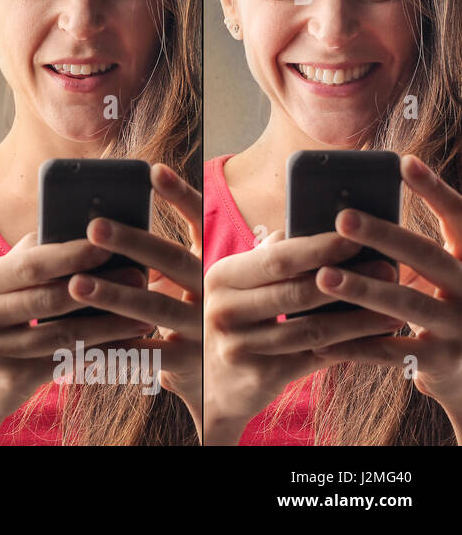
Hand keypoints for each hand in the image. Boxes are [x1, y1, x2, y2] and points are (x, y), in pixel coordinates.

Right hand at [0, 236, 148, 443]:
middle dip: (98, 288)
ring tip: (143, 316)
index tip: (109, 245)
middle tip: (139, 278)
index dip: (71, 255)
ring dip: (107, 326)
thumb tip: (79, 230)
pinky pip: (65, 363)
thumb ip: (29, 260)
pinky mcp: (10, 380)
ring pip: (61, 334)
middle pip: (47, 299)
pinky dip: (100, 354)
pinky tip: (127, 346)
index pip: (29, 264)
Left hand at [77, 164, 203, 432]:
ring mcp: (203, 331)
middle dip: (132, 242)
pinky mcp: (188, 366)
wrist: (235, 388)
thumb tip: (143, 214)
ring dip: (113, 295)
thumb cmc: (207, 323)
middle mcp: (215, 294)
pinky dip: (111, 346)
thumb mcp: (205, 286)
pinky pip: (145, 353)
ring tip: (75, 282)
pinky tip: (80, 339)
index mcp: (215, 267)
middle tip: (93, 226)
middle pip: (172, 261)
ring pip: (154, 307)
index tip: (154, 171)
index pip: (200, 224)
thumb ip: (171, 256)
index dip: (180, 197)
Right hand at [204, 230, 401, 444]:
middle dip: (349, 281)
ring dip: (358, 320)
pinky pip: (315, 359)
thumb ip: (271, 256)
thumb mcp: (240, 284)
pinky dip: (349, 348)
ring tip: (394, 310)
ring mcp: (239, 347)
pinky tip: (375, 339)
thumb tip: (315, 225)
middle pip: (297, 293)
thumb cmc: (238, 318)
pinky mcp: (259, 377)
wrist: (213, 382)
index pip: (278, 259)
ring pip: (311, 330)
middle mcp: (223, 310)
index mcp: (220, 277)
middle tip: (389, 269)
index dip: (321, 248)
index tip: (360, 237)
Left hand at [310, 156, 461, 436]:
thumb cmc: (445, 311)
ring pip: (408, 304)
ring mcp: (461, 327)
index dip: (435, 191)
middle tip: (342, 218)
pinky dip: (355, 343)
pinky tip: (323, 335)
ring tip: (323, 276)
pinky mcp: (441, 362)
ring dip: (362, 289)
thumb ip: (412, 252)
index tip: (404, 163)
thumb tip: (349, 215)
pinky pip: (391, 350)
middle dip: (384, 235)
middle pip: (429, 256)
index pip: (460, 219)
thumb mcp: (444, 277)